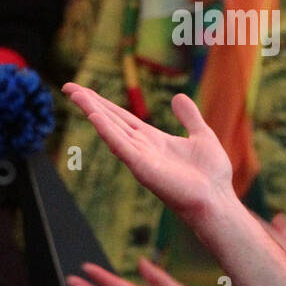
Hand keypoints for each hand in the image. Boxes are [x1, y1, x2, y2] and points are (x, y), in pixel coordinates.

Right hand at [62, 83, 233, 219]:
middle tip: (68, 87)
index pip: (122, 118)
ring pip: (111, 131)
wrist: (217, 198)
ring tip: (76, 95)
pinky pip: (122, 147)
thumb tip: (178, 97)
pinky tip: (94, 117)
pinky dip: (108, 132)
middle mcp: (141, 148)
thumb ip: (189, 117)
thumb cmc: (211, 175)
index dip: (103, 104)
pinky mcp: (143, 169)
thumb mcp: (201, 135)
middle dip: (90, 104)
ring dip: (93, 112)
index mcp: (152, 140)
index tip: (84, 90)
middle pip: (110, 121)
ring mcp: (140, 158)